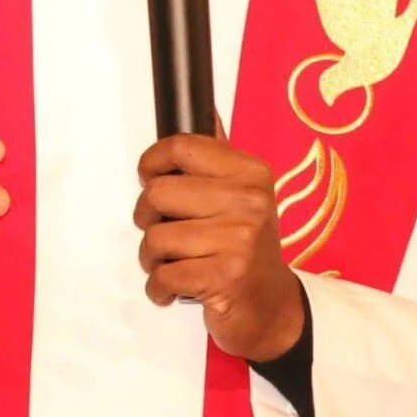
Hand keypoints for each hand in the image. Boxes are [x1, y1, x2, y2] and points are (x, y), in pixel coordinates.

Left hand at [133, 133, 303, 361]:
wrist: (270, 307)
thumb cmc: (245, 248)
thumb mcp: (241, 195)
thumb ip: (217, 156)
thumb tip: (206, 109)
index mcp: (250, 173)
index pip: (182, 146)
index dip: (153, 163)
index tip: (150, 177)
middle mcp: (248, 201)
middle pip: (157, 193)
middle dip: (146, 218)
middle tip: (163, 231)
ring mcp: (239, 239)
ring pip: (155, 238)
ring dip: (151, 258)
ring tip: (172, 263)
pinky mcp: (225, 277)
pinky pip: (163, 275)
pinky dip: (159, 287)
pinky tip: (175, 288)